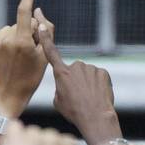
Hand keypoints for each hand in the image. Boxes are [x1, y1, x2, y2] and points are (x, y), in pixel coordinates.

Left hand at [0, 0, 50, 118]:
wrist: (9, 92)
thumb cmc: (31, 75)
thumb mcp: (45, 55)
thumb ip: (46, 30)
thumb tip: (37, 10)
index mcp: (21, 41)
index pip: (25, 10)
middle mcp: (6, 38)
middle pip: (23, 22)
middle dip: (30, 30)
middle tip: (31, 51)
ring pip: (13, 27)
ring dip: (19, 35)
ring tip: (20, 55)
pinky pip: (3, 33)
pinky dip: (9, 39)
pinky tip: (11, 54)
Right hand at [35, 24, 122, 144]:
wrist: (96, 118)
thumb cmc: (74, 112)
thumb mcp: (58, 101)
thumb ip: (60, 87)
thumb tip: (66, 83)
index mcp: (61, 73)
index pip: (51, 52)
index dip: (45, 38)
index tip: (42, 26)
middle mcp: (75, 67)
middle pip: (74, 71)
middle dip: (76, 80)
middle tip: (79, 96)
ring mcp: (90, 69)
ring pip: (87, 74)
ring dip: (87, 83)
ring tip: (89, 98)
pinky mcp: (102, 72)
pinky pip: (98, 77)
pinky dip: (98, 84)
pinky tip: (98, 95)